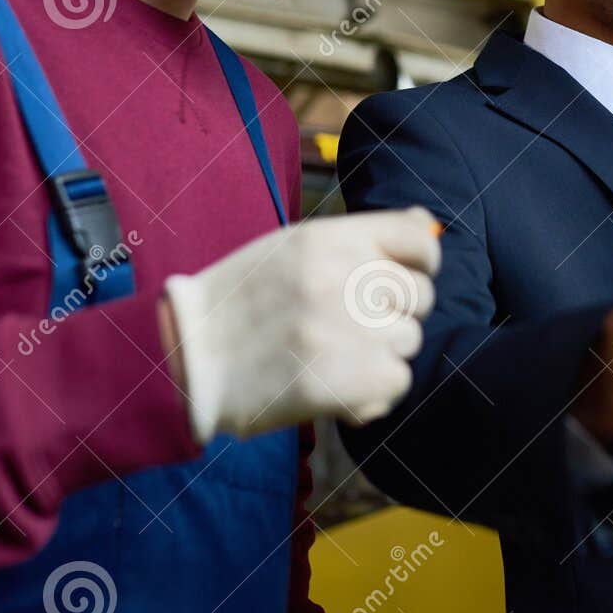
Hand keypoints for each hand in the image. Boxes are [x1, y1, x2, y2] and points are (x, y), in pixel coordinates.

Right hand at [160, 207, 439, 443]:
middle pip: (420, 295)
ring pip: (409, 340)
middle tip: (346, 325)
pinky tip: (334, 383)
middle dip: (393, 312)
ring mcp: (350, 332)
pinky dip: (372, 389)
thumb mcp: (293, 248)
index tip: (401, 278)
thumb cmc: (243, 301)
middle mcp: (346, 279)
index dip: (420, 263)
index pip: (419, 241)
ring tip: (330, 353)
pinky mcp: (349, 382)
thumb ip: (360, 237)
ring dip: (379, 352)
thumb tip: (426, 223)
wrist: (186, 361)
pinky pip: (397, 382)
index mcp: (331, 239)